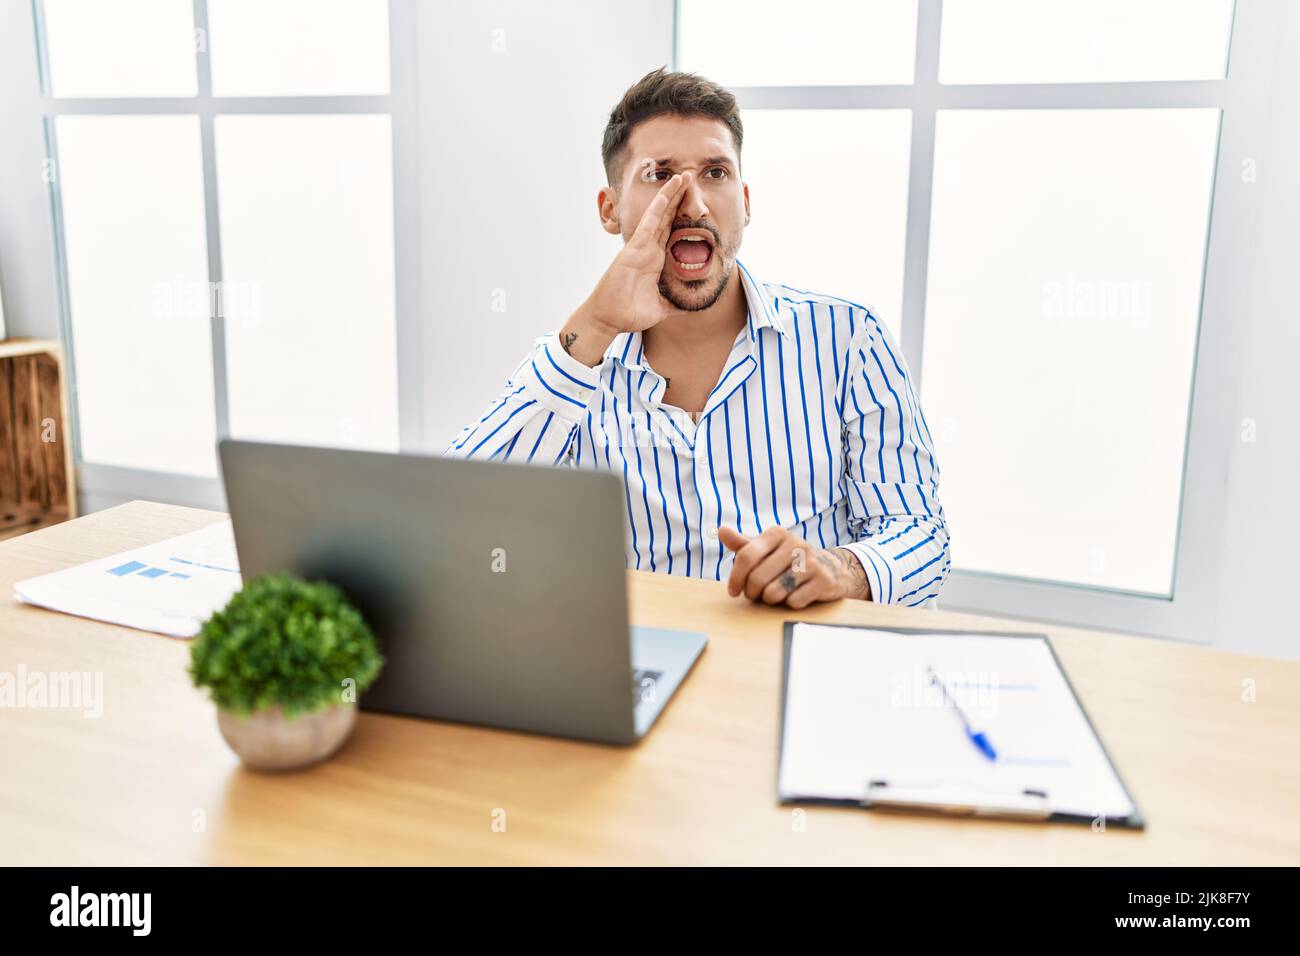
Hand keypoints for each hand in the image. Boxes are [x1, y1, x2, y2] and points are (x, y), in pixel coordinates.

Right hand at [559, 173, 691, 365]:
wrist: (610, 319)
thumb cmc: (630, 314)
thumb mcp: (662, 308)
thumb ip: (676, 303)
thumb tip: (692, 305)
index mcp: (657, 261)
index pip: (673, 233)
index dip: (683, 216)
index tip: (695, 202)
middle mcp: (649, 250)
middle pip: (667, 218)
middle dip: (678, 198)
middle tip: (690, 178)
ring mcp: (641, 248)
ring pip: (659, 215)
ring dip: (670, 195)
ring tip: (682, 177)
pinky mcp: (633, 250)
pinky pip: (648, 225)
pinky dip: (657, 209)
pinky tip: (666, 195)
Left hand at [718, 526, 871, 608]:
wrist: (830, 568)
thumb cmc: (788, 560)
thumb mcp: (765, 549)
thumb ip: (742, 543)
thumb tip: (721, 530)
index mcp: (777, 533)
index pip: (746, 557)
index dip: (735, 578)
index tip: (733, 591)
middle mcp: (796, 544)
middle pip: (757, 578)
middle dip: (752, 592)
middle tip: (756, 594)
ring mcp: (811, 562)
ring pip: (773, 592)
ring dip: (770, 599)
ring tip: (774, 594)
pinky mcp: (824, 581)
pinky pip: (793, 602)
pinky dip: (789, 604)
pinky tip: (794, 595)